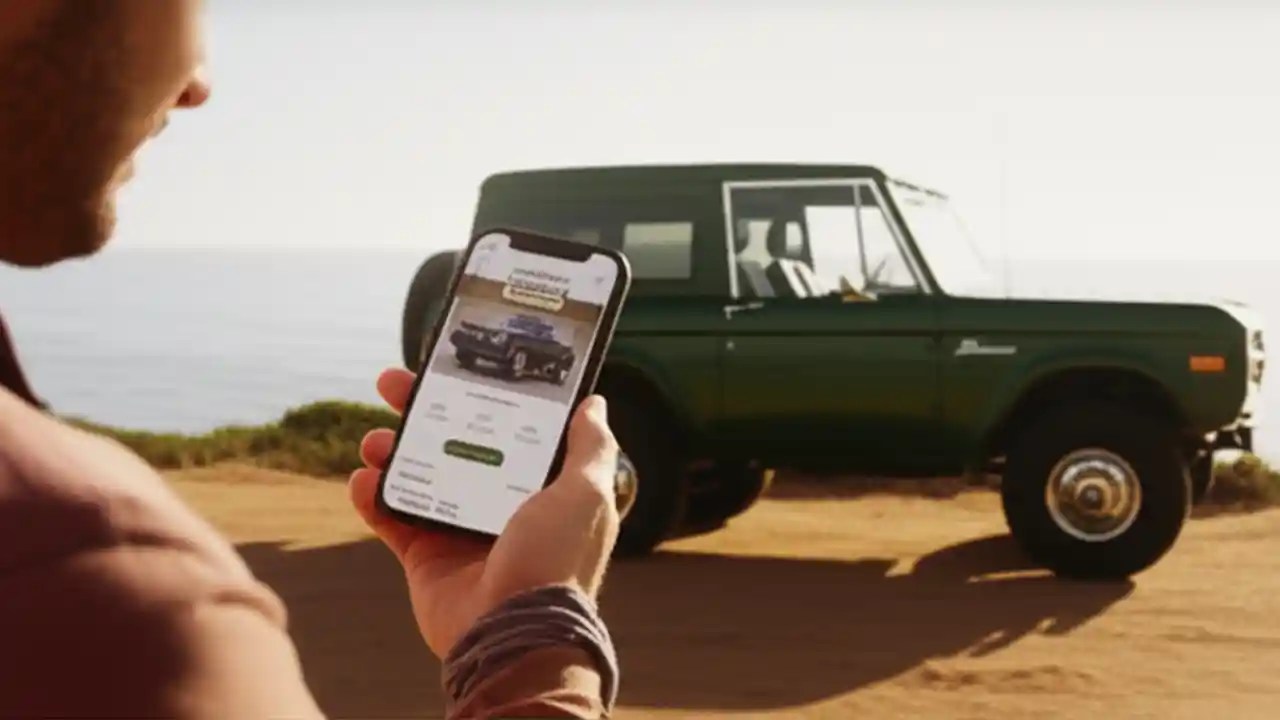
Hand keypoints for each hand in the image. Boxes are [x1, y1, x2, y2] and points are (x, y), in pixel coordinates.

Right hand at [348, 368, 621, 657]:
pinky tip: (363, 479)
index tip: (454, 368)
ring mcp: (458, 530)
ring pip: (417, 474)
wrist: (514, 632)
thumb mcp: (586, 493)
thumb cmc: (557, 562)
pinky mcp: (425, 557)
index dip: (479, 396)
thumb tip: (593, 403)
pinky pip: (391, 519)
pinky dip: (372, 497)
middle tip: (392, 384)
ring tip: (375, 439)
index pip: (504, 428)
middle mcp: (497, 503)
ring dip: (391, 450)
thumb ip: (590, 447)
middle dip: (421, 410)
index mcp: (538, 486)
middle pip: (452, 441)